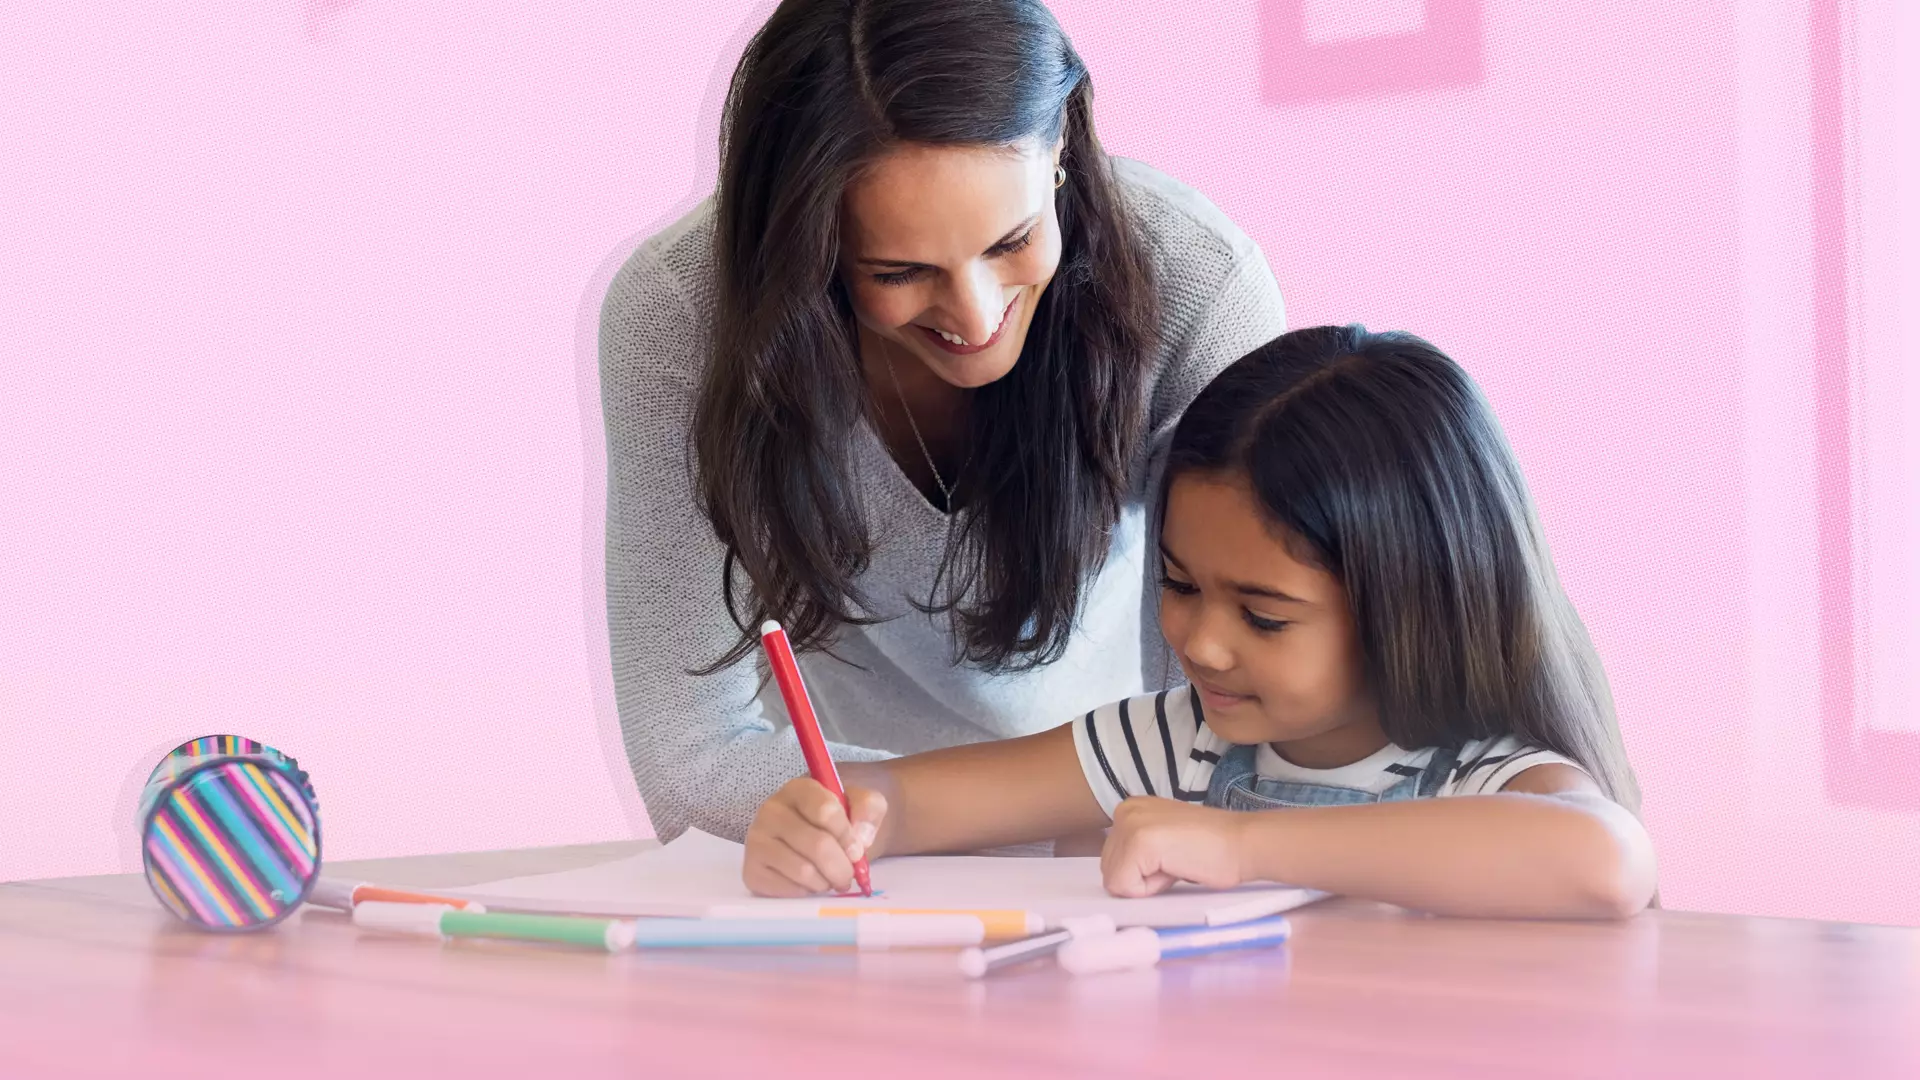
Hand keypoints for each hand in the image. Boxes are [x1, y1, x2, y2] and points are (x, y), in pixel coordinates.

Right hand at [743, 778, 887, 896]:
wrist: (812, 840)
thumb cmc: (838, 822)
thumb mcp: (861, 804)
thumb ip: (869, 809)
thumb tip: (860, 838)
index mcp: (798, 790)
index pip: (825, 811)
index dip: (847, 835)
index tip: (857, 850)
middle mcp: (771, 811)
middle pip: (817, 845)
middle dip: (842, 867)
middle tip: (848, 875)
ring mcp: (756, 841)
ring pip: (804, 871)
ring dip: (826, 882)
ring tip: (829, 878)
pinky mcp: (751, 871)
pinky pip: (788, 890)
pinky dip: (807, 892)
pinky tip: (809, 883)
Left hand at [1100, 797, 1248, 897]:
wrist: (1244, 843)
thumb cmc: (1212, 849)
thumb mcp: (1163, 843)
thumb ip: (1139, 852)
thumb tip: (1118, 879)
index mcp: (1129, 808)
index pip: (1112, 860)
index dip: (1141, 872)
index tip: (1172, 858)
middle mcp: (1124, 810)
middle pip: (1109, 870)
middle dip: (1141, 878)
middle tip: (1177, 861)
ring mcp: (1130, 823)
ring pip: (1115, 880)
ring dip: (1146, 883)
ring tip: (1177, 863)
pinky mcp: (1139, 841)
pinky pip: (1125, 886)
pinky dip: (1151, 888)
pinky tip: (1177, 868)